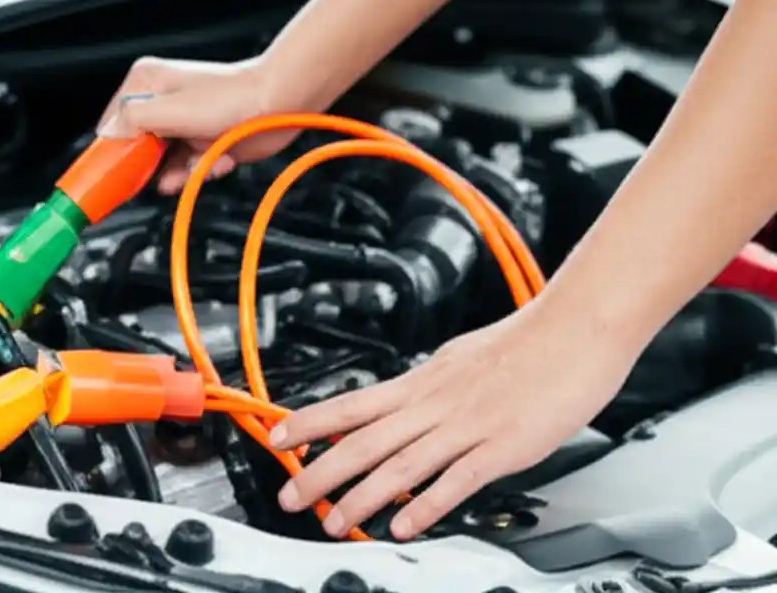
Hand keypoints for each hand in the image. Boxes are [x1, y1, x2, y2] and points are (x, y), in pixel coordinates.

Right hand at [96, 56, 298, 193]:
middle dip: (151, 165)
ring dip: (179, 172)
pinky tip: (216, 160)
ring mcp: (181, 122)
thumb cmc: (231, 97)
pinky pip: (185, 168)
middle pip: (135, 147)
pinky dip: (198, 171)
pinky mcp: (200, 140)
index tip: (116, 175)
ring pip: (161, 163)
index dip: (114, 151)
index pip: (111, 123)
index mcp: (144, 82)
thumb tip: (108, 138)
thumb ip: (131, 122)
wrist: (279, 103)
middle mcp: (160, 101)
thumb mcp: (168, 109)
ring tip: (196, 164)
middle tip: (162, 172)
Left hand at [268, 303, 642, 539]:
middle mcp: (435, 403)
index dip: (309, 422)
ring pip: (401, 464)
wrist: (577, 328)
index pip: (351, 403)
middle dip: (320, 471)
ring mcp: (467, 425)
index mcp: (422, 383)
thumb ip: (428, 390)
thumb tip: (401, 406)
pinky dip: (427, 503)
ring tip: (334, 522)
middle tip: (290, 495)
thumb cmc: (526, 344)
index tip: (275, 438)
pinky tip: (405, 524)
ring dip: (362, 497)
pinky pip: (457, 479)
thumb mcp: (459, 361)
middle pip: (364, 439)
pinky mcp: (503, 446)